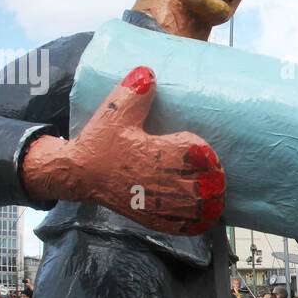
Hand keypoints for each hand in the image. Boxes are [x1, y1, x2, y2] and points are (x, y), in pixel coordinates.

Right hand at [22, 66, 225, 235]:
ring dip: (210, 205)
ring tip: (219, 198)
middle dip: (213, 181)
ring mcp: (153, 202)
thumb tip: (148, 71)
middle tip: (219, 176)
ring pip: (193, 209)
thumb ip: (134, 93)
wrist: (78, 174)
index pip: (193, 155)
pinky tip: (205, 219)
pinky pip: (177, 226)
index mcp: (153, 152)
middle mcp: (156, 180)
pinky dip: (195, 224)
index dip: (206, 156)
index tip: (210, 156)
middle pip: (199, 186)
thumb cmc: (99, 143)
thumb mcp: (115, 113)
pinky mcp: (149, 217)